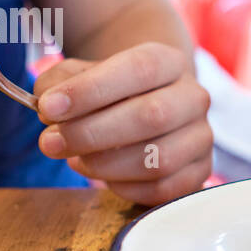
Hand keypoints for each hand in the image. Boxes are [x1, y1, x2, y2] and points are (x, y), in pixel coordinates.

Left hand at [34, 43, 212, 205]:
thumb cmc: (111, 90)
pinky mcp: (200, 171)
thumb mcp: (84, 73)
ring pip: (158, 159)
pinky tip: (103, 176)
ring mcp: (202, 136)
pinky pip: (164, 188)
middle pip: (152, 116)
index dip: (91, 90)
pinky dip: (126, 187)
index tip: (48, 107)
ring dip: (106, 165)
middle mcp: (194, 97)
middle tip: (50, 142)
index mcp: (169, 62)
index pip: (138, 70)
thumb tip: (48, 109)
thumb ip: (59, 82)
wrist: (151, 102)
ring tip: (75, 159)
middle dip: (92, 134)